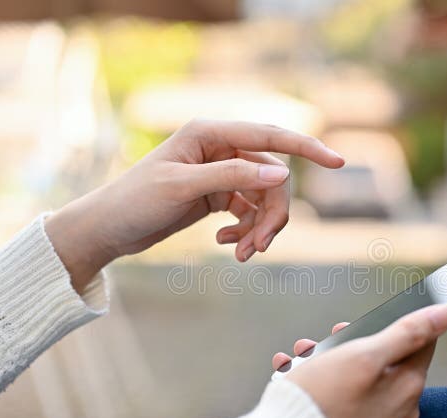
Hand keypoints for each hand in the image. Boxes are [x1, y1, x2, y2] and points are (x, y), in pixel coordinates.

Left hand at [46, 120, 343, 291]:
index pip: (270, 136)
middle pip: (272, 179)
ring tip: (240, 256)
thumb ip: (232, 177)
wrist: (109, 229)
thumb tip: (281, 174)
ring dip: (259, 229)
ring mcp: (220, 172)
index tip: (338, 162)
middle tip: (258, 249)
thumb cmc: (135, 201)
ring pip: (264, 199)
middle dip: (272, 215)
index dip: (307, 147)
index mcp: (209, 133)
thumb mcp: (182, 188)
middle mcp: (220, 148)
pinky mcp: (218, 195)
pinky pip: (249, 212)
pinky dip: (244, 232)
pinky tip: (224, 245)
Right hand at [271, 304, 446, 417]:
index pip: (421, 342)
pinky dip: (317, 381)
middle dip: (352, 342)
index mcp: (407, 389)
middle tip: (328, 336)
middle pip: (384, 360)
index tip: (368, 319)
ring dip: (328, 359)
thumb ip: (407, 332)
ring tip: (302, 354)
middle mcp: (397, 411)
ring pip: (355, 378)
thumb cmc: (322, 402)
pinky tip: (291, 373)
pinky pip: (338, 399)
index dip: (396, 323)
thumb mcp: (363, 355)